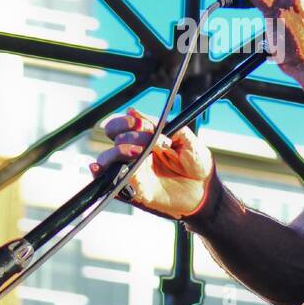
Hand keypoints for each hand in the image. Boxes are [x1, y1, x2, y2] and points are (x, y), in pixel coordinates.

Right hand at [90, 107, 213, 218]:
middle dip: (128, 135)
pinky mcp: (132, 190)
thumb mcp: (188, 140)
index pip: (124, 124)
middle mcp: (135, 152)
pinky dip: (99, 175)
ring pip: (107, 159)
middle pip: (114, 137)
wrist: (204, 192)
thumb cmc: (197, 164)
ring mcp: (132, 171)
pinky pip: (108, 183)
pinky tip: (99, 169)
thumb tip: (134, 112)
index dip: (128, 121)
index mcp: (147, 137)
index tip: (143, 124)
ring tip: (139, 154)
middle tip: (149, 141)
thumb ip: (165, 126)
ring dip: (118, 153)